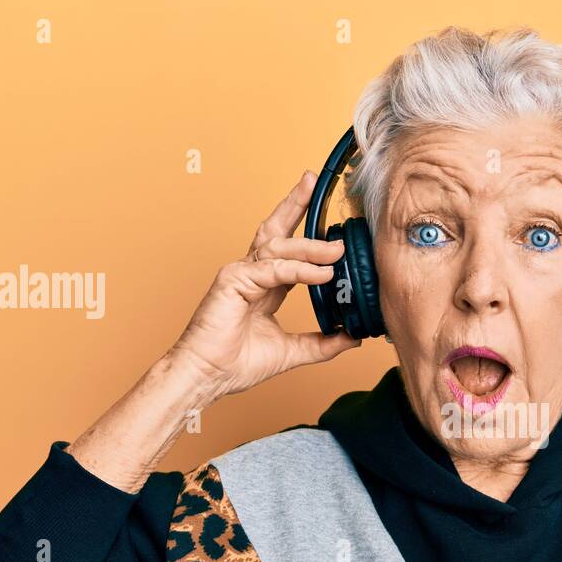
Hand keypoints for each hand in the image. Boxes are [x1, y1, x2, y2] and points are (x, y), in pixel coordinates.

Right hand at [169, 170, 361, 396]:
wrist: (208, 378)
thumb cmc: (236, 364)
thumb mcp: (292, 351)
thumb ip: (322, 342)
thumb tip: (353, 336)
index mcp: (263, 285)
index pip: (287, 248)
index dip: (305, 228)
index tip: (326, 214)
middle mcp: (250, 272)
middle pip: (276, 229)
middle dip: (295, 204)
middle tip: (315, 183)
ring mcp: (240, 273)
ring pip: (279, 247)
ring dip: (311, 247)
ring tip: (338, 252)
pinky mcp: (233, 281)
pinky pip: (273, 269)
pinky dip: (299, 270)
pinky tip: (322, 273)